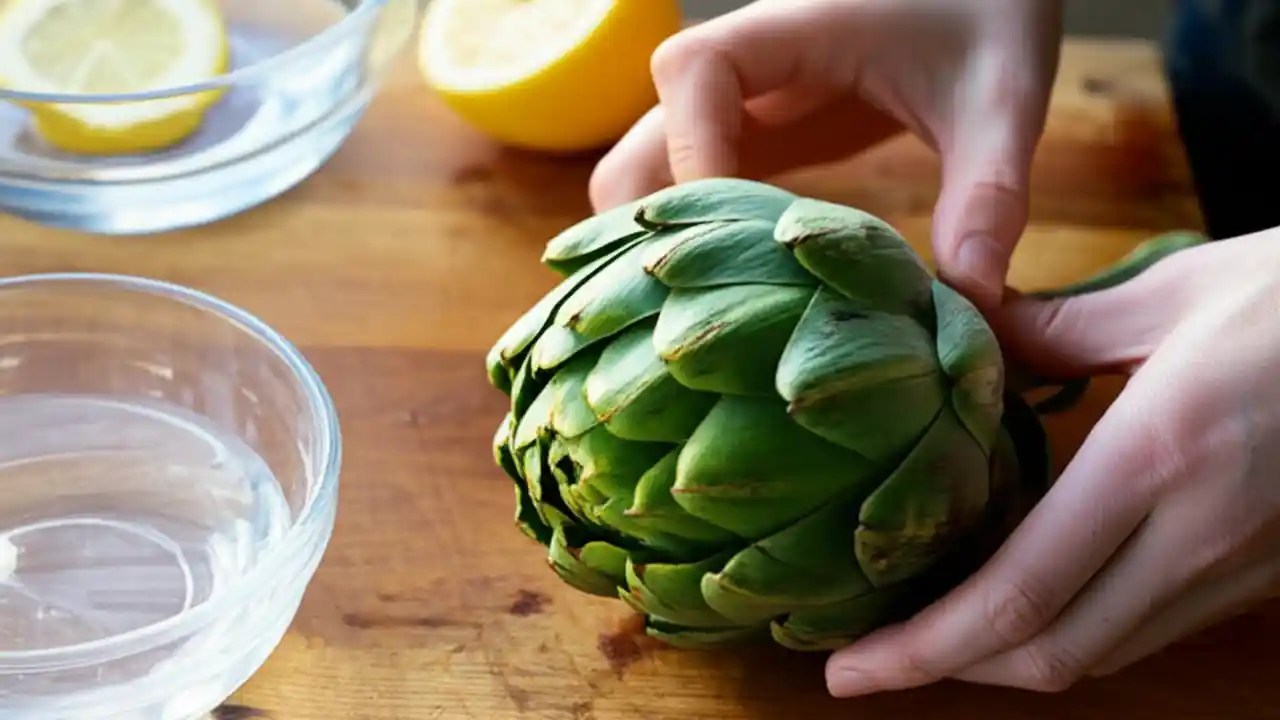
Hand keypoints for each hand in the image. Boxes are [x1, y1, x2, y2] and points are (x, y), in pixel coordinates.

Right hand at [589, 0, 1063, 305]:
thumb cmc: (988, 14)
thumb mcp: (1003, 100)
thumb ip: (990, 192)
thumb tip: (974, 299)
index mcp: (785, 32)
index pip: (692, 75)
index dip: (696, 156)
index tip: (742, 237)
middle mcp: (740, 73)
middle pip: (638, 152)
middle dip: (654, 235)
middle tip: (707, 315)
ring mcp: (738, 114)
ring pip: (652, 186)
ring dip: (671, 253)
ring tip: (715, 326)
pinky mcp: (756, 145)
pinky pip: (695, 200)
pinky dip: (701, 252)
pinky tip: (745, 307)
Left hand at [826, 229, 1279, 694]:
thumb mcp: (1173, 293)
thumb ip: (1054, 328)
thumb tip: (965, 328)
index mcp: (1161, 457)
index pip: (1019, 593)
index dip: (923, 648)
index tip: (849, 668)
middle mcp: (1202, 534)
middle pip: (1053, 652)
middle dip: (948, 670)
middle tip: (867, 660)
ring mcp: (1242, 566)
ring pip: (1101, 652)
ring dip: (1006, 654)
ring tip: (927, 630)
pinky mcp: (1266, 574)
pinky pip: (1147, 627)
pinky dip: (1069, 629)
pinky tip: (1022, 596)